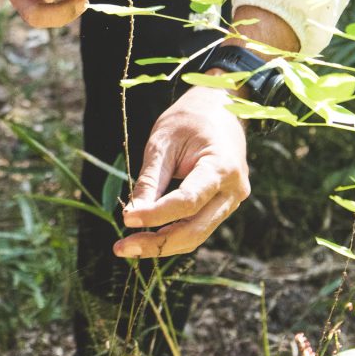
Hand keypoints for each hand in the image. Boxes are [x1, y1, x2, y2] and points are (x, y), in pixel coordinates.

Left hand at [115, 85, 250, 258]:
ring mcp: (231, 201)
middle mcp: (234, 190)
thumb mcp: (164, 141)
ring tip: (128, 247)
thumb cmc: (190, 119)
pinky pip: (197, 227)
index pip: (188, 200)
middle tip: (121, 247)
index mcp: (223, 166)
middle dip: (157, 243)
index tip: (127, 219)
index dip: (157, 213)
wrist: (222, 108)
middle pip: (195, 229)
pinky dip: (172, 234)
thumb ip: (151, 179)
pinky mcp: (222, 206)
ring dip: (162, 245)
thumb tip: (133, 214)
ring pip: (197, 234)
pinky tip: (145, 237)